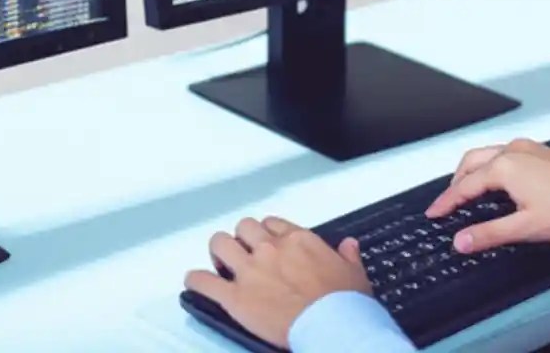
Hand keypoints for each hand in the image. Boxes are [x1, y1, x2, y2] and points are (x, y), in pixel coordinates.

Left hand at [184, 216, 371, 348]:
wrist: (333, 326)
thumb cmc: (344, 303)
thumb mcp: (354, 274)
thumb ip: (347, 256)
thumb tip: (348, 246)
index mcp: (298, 240)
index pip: (271, 223)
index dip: (266, 232)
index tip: (267, 242)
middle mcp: (270, 249)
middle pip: (243, 228)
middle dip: (241, 239)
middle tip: (243, 252)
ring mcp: (250, 271)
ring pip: (220, 244)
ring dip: (218, 252)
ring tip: (220, 262)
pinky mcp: (236, 297)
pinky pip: (205, 282)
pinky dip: (196, 281)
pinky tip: (194, 281)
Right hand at [425, 138, 549, 253]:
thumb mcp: (527, 227)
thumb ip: (490, 234)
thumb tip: (462, 241)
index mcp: (505, 167)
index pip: (464, 186)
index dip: (446, 202)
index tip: (434, 213)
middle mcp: (513, 152)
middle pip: (470, 163)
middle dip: (454, 183)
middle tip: (447, 203)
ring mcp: (528, 148)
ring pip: (486, 155)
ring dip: (471, 171)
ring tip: (466, 190)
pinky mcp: (540, 151)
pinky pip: (504, 153)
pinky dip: (490, 166)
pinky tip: (497, 180)